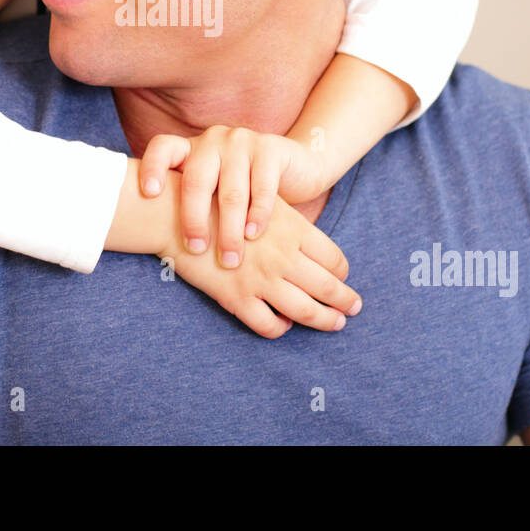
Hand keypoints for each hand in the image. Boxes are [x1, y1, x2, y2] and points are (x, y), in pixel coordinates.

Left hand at [139, 126, 329, 267]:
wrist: (297, 168)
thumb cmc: (244, 189)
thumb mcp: (214, 194)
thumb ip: (191, 207)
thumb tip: (158, 244)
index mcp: (191, 149)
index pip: (162, 149)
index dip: (152, 168)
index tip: (149, 194)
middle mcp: (212, 141)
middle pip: (195, 180)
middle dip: (194, 219)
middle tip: (196, 250)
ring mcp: (241, 141)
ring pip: (230, 191)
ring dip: (229, 230)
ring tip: (229, 258)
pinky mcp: (270, 148)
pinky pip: (261, 187)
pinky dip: (257, 215)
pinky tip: (254, 234)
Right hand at [159, 188, 360, 337]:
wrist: (175, 213)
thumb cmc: (219, 202)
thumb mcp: (262, 202)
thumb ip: (289, 224)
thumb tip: (311, 246)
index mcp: (293, 229)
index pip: (334, 258)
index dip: (342, 271)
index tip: (343, 277)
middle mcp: (283, 256)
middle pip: (328, 287)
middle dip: (345, 301)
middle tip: (353, 308)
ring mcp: (261, 279)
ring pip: (305, 310)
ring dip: (324, 320)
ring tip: (333, 323)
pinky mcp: (237, 298)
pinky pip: (269, 325)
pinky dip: (281, 328)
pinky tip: (283, 324)